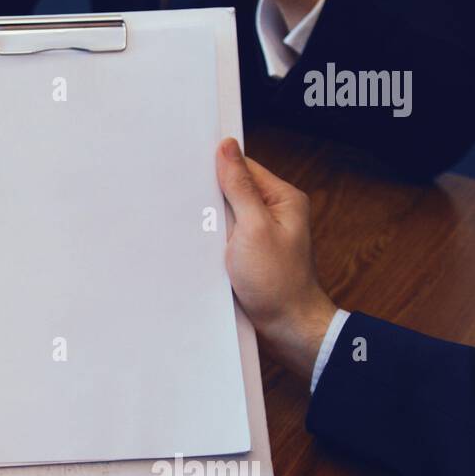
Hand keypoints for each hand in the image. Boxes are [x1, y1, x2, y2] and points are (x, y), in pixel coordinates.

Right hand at [215, 138, 337, 378]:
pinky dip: (213, 239)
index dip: (218, 166)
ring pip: (227, 214)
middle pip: (233, 189)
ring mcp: (261, 233)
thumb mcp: (253, 227)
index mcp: (283, 199)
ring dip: (211, 221)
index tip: (191, 166)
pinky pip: (226, 236)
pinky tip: (202, 245)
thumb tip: (227, 149)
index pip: (244, 167)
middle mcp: (274, 213)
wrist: (286, 326)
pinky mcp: (250, 253)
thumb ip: (239, 187)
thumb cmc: (277, 281)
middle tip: (188, 202)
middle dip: (211, 196)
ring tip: (197, 229)